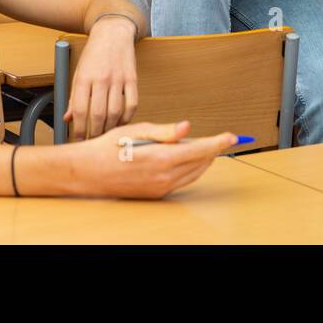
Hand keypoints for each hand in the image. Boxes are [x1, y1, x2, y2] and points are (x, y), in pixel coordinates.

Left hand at [65, 16, 138, 139]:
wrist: (113, 33)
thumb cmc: (94, 54)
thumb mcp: (78, 72)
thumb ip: (74, 97)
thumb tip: (68, 118)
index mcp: (84, 77)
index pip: (80, 110)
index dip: (78, 129)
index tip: (78, 138)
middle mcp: (101, 79)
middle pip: (97, 115)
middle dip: (93, 132)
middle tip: (91, 140)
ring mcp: (118, 79)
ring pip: (115, 112)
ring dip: (109, 128)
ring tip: (104, 134)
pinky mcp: (132, 79)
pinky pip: (131, 104)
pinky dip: (126, 118)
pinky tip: (120, 123)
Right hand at [73, 120, 237, 198]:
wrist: (89, 172)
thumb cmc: (109, 147)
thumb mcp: (138, 130)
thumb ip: (166, 131)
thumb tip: (187, 127)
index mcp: (162, 158)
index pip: (201, 150)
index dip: (219, 142)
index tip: (232, 137)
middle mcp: (164, 177)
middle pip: (201, 163)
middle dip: (211, 149)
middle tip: (213, 137)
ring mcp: (161, 188)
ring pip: (193, 173)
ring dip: (201, 160)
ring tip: (197, 146)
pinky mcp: (157, 194)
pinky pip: (181, 181)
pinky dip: (188, 169)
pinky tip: (181, 158)